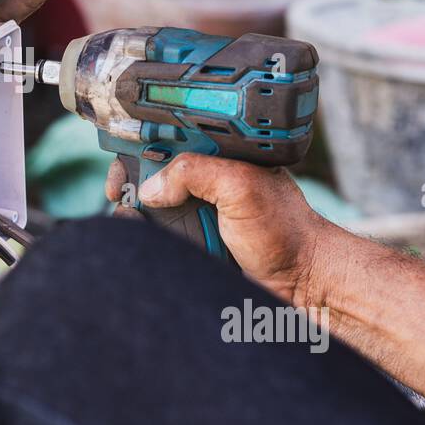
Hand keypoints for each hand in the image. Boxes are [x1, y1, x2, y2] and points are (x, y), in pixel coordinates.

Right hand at [106, 153, 330, 305]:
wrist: (303, 283)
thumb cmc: (286, 231)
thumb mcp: (240, 186)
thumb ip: (195, 173)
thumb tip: (152, 187)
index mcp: (218, 158)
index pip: (166, 141)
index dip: (137, 149)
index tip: (121, 166)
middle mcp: (206, 183)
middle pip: (149, 175)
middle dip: (130, 184)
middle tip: (120, 194)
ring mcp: (199, 215)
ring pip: (150, 211)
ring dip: (138, 218)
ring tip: (134, 221)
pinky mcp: (196, 245)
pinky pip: (162, 240)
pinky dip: (151, 243)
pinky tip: (150, 244)